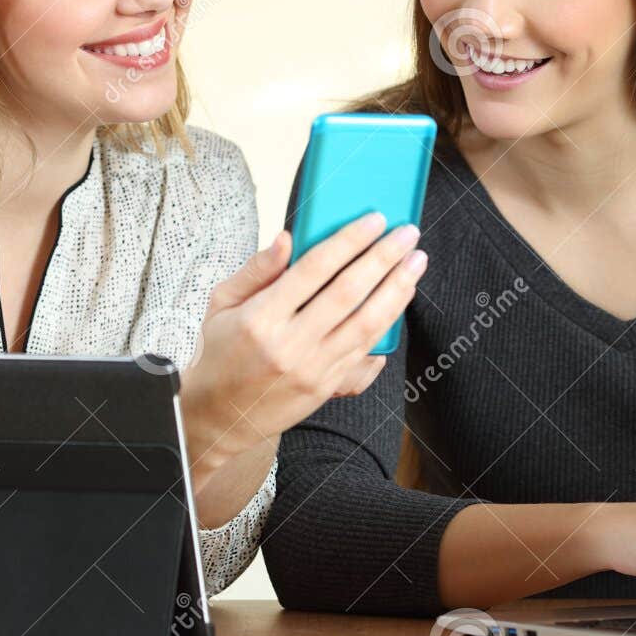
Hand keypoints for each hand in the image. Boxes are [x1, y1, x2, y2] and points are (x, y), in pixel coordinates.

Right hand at [179, 212, 425, 481]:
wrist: (220, 415)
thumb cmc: (220, 353)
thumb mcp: (222, 304)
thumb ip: (256, 270)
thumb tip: (287, 237)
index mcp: (261, 317)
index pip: (315, 268)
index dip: (349, 241)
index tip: (374, 220)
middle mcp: (290, 344)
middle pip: (348, 292)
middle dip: (384, 258)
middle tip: (407, 234)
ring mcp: (312, 369)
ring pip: (366, 323)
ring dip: (397, 290)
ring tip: (416, 263)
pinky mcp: (327, 387)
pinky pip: (366, 353)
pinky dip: (388, 326)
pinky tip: (401, 301)